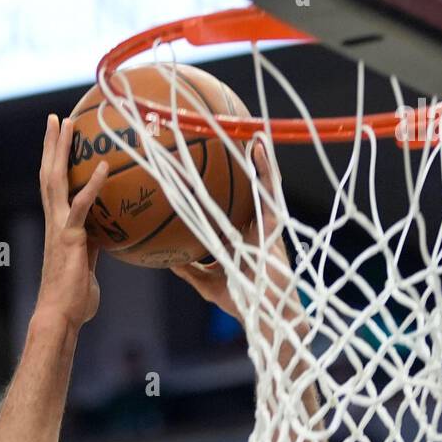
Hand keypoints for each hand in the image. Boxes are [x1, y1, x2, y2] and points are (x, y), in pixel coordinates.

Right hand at [36, 114, 108, 329]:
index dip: (54, 164)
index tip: (57, 141)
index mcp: (57, 228)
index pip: (53, 189)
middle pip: (49, 175)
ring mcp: (60, 228)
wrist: (61, 316)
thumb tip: (106, 242)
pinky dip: (93, 184)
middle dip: (52, 146)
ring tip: (67, 123)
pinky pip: (83, 205)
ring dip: (61, 150)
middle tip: (56, 119)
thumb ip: (93, 250)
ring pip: (57, 180)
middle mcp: (54, 222)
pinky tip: (105, 167)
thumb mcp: (87, 268)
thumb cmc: (74, 302)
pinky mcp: (72, 238)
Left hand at [170, 141, 292, 322]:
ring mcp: (263, 222)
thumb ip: (189, 269)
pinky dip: (264, 166)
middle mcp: (251, 224)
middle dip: (237, 166)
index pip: (225, 206)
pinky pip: (268, 189)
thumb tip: (167, 259)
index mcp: (238, 236)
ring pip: (258, 182)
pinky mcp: (273, 223)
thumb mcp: (207, 282)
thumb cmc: (241, 301)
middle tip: (224, 138)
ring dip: (255, 155)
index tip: (198, 171)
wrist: (265, 314)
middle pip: (243, 189)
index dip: (214, 189)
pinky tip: (257, 145)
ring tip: (247, 128)